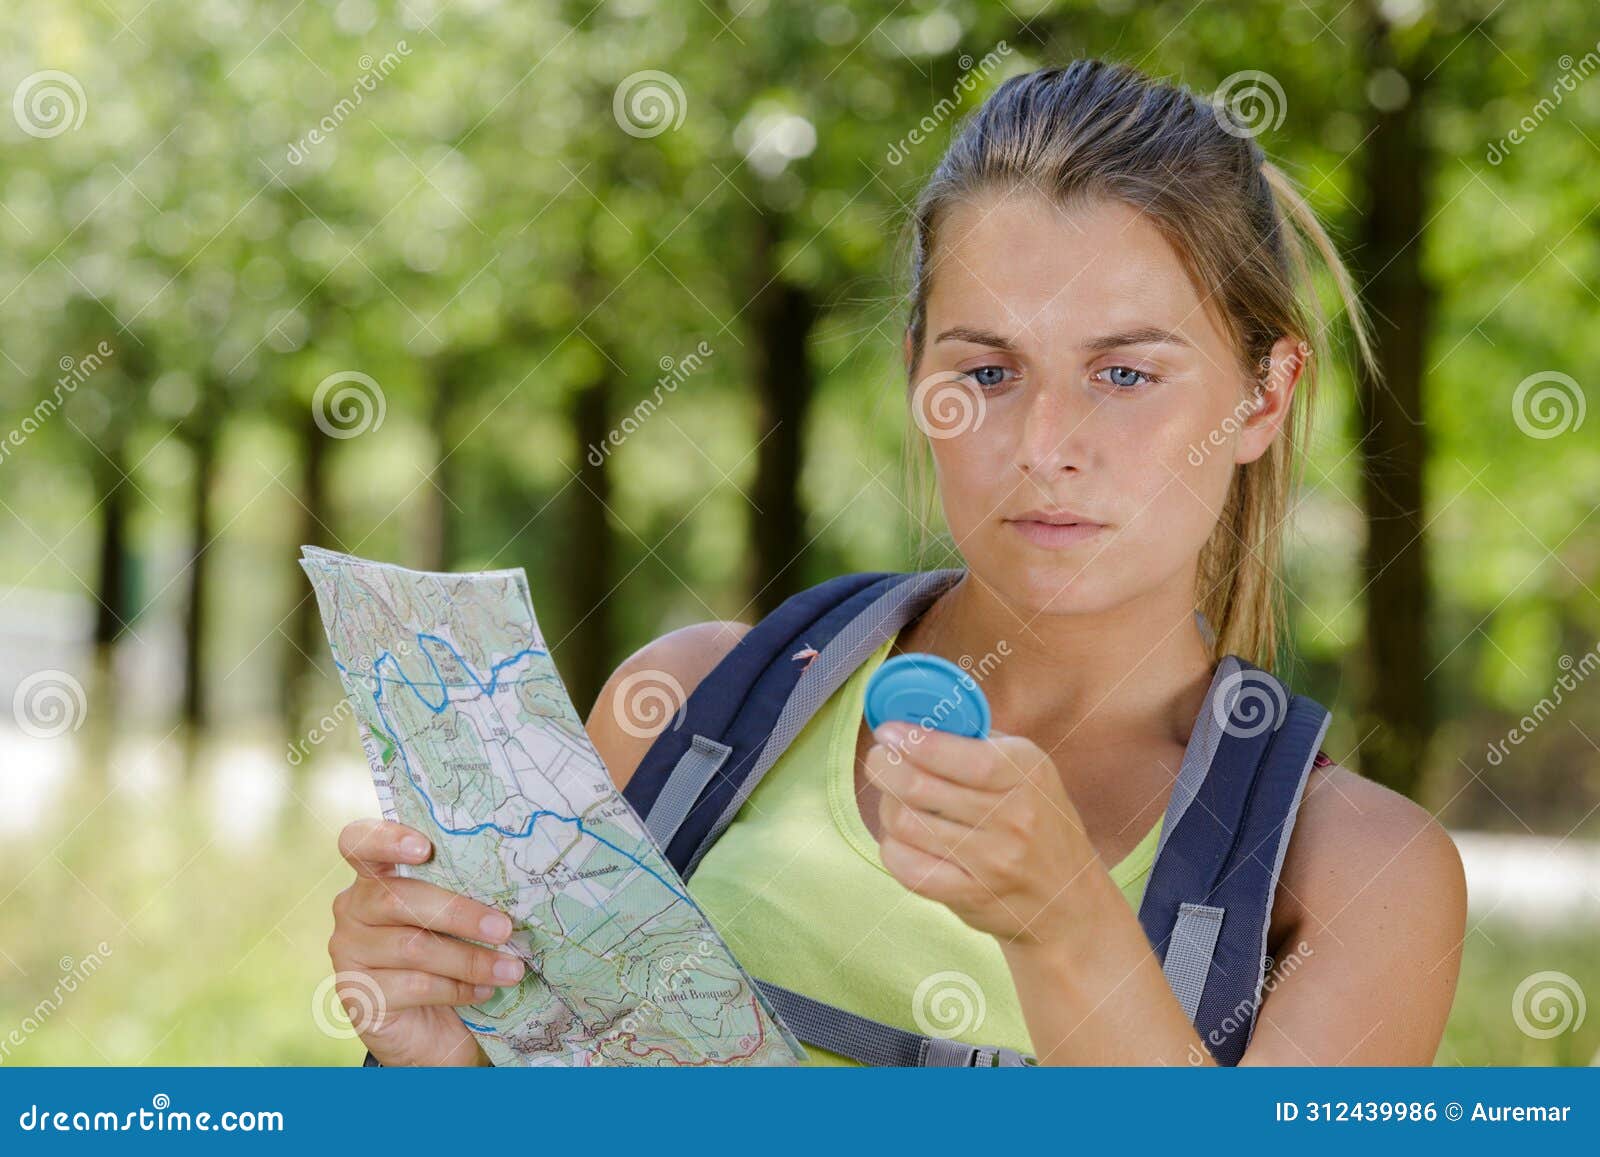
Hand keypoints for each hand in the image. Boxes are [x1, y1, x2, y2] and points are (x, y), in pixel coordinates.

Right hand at [328, 819, 526, 1065]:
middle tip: (505, 928)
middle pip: (396, 899)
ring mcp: (348, 952)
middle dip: (459, 913)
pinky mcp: (357, 994)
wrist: (428, 1029)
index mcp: (374, 875)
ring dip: (470, 959)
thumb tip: (515, 886)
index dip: (387, 839)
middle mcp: (352, 908)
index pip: (360, 843)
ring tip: (510, 969)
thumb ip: (463, 894)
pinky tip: (483, 991)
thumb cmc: (447, 956)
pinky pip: (413, 986)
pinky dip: (456, 988)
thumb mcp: (454, 920)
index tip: (425, 848)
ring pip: (411, 947)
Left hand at [864, 722, 1096, 945]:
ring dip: (888, 806)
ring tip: (895, 799)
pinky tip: (901, 838)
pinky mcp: (970, 895)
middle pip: (919, 787)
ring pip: (905, 824)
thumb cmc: (1040, 821)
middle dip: (884, 767)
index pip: (963, 756)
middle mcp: (1011, 817)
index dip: (915, 740)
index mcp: (1025, 773)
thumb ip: (978, 743)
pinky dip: (892, 848)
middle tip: (880, 759)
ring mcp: (991, 861)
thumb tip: (915, 718)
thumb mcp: (1029, 771)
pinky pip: (907, 868)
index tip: (887, 731)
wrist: (1069, 900)